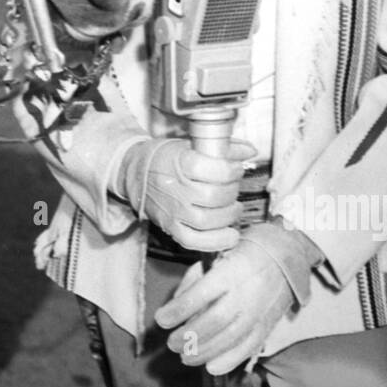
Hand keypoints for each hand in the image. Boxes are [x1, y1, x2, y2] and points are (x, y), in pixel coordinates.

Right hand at [116, 137, 255, 253]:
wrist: (136, 173)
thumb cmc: (166, 158)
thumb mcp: (191, 145)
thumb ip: (223, 148)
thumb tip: (250, 150)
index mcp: (180, 163)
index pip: (214, 170)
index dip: (232, 170)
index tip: (237, 168)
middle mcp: (175, 188)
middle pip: (214, 196)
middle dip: (232, 192)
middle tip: (233, 187)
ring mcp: (172, 211)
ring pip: (207, 221)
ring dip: (228, 215)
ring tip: (233, 207)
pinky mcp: (171, 227)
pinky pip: (194, 241)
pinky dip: (216, 241)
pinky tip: (230, 233)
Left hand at [154, 240, 294, 374]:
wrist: (286, 255)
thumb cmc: (243, 252)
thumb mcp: (216, 254)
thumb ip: (195, 279)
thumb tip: (175, 306)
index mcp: (231, 271)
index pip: (201, 294)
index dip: (178, 310)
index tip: (161, 319)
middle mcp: (246, 292)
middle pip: (215, 321)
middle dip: (189, 336)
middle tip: (171, 343)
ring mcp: (259, 311)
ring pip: (231, 338)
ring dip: (204, 352)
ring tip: (185, 357)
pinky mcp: (268, 325)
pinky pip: (249, 347)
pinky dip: (229, 360)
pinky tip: (211, 367)